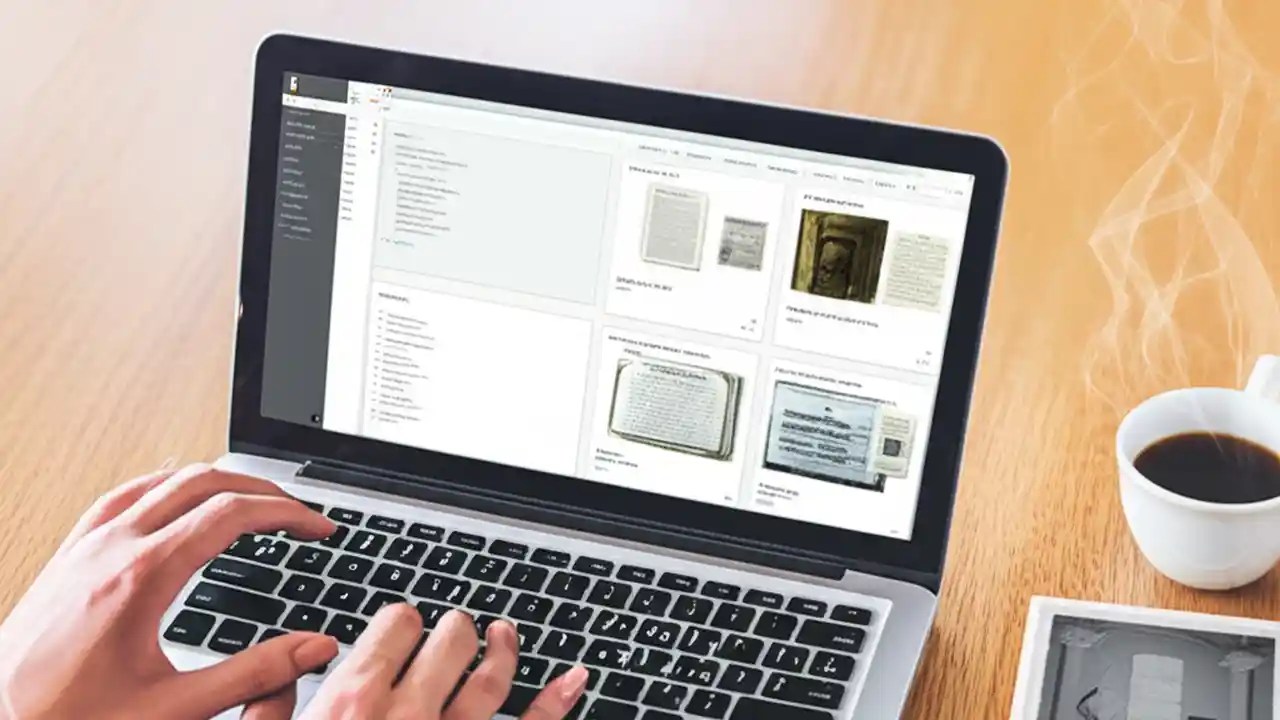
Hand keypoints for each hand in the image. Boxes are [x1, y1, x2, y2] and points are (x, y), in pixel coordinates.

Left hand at [0, 464, 339, 718]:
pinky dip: (169, 484)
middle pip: (206, 481)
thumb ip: (253, 675)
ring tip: (255, 500)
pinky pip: (125, 494)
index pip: (234, 514)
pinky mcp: (70, 555)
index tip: (318, 527)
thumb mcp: (173, 709)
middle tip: (300, 513)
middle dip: (264, 491)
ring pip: (166, 478)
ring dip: (220, 480)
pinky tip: (180, 496)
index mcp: (142, 576)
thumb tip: (312, 649)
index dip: (289, 514)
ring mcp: (87, 545)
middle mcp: (113, 547)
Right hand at [255, 606, 588, 719]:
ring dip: (504, 649)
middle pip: (450, 639)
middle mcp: (407, 715)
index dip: (403, 621)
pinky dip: (556, 703)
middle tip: (452, 632)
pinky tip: (574, 680)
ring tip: (504, 636)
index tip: (402, 629)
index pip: (396, 624)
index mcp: (350, 703)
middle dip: (453, 629)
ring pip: (493, 678)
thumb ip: (266, 712)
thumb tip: (283, 672)